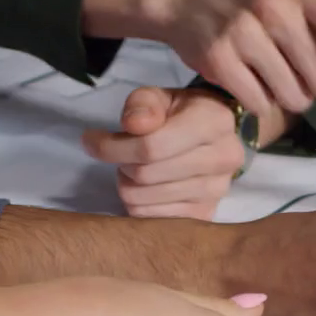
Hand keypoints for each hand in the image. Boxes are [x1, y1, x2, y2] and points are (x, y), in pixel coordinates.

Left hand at [83, 88, 282, 219]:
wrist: (211, 136)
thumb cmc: (179, 113)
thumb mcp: (159, 97)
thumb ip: (143, 104)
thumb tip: (133, 125)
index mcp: (215, 122)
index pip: (152, 146)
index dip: (113, 146)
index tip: (91, 139)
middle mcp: (224, 158)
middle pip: (146, 174)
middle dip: (121, 163)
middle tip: (119, 153)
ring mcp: (217, 191)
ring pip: (143, 199)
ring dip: (127, 184)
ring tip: (134, 169)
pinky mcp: (206, 214)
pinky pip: (150, 218)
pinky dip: (137, 203)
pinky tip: (145, 187)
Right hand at [86, 0, 315, 126]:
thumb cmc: (257, 4)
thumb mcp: (302, 0)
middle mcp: (278, 6)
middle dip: (315, 85)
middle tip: (291, 63)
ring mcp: (245, 31)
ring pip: (294, 99)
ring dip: (287, 95)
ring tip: (266, 68)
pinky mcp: (218, 58)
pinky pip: (260, 104)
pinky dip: (258, 101)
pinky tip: (245, 76)